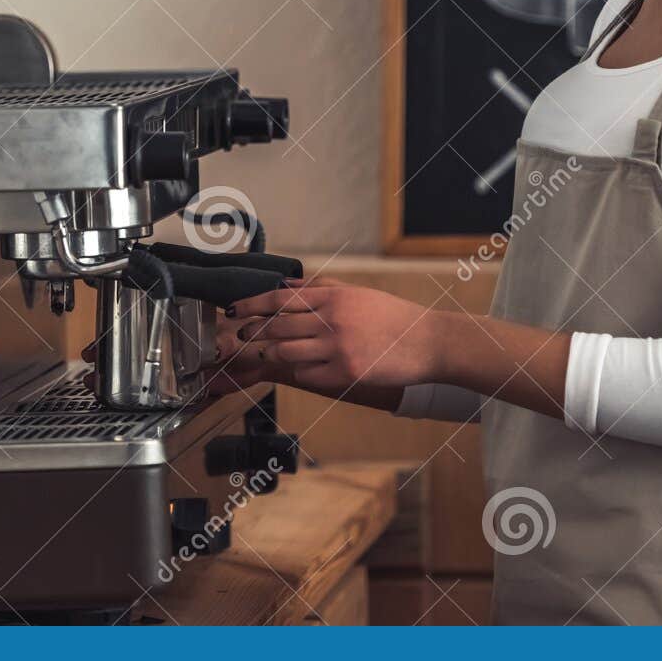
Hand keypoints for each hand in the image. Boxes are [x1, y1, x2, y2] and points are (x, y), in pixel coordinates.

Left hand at [221, 280, 446, 396]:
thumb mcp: (357, 294)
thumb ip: (320, 290)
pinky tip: (302, 368)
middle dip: (255, 333)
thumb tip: (285, 286)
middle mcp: (332, 321)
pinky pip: (307, 374)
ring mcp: (338, 349)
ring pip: (286, 352)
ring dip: (271, 354)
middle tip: (243, 336)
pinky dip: (300, 371)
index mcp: (334, 298)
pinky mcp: (345, 374)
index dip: (252, 304)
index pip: (280, 299)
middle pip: (277, 327)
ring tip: (265, 354)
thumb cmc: (393, 317)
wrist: (427, 342)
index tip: (234, 309)